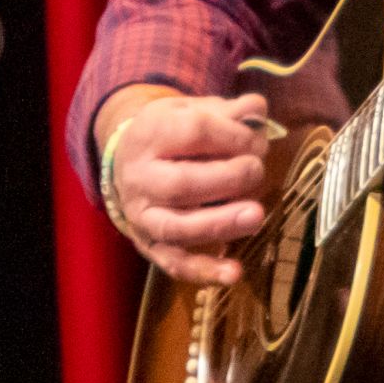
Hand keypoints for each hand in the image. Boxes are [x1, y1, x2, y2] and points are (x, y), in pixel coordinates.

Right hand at [102, 90, 269, 286]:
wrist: (126, 162)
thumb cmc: (171, 134)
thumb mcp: (193, 110)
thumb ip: (228, 111)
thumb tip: (257, 110)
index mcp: (150, 133)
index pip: (194, 132)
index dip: (232, 136)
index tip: (256, 140)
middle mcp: (139, 177)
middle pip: (183, 183)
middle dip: (228, 178)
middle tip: (257, 170)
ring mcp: (142, 215)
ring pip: (177, 227)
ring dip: (220, 224)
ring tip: (255, 216)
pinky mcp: (149, 246)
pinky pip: (175, 263)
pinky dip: (205, 271)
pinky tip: (234, 272)